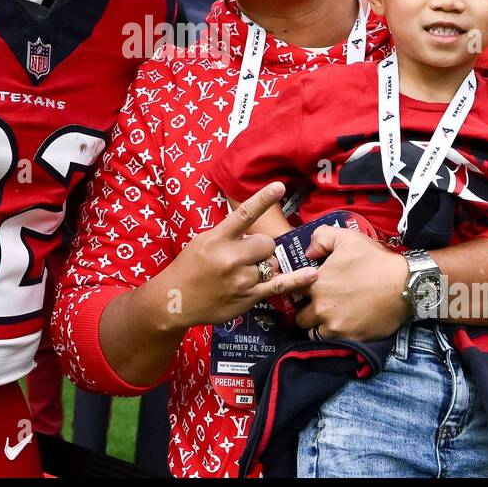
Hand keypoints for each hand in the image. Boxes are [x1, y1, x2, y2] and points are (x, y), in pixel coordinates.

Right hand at [153, 182, 319, 331]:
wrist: (175, 300)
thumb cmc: (190, 266)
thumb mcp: (203, 240)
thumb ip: (229, 233)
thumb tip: (253, 228)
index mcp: (217, 238)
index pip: (244, 214)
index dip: (263, 199)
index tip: (279, 186)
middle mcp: (230, 257)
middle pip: (267, 243)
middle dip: (262, 247)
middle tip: (246, 255)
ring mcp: (241, 279)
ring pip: (271, 263)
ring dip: (264, 265)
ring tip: (244, 273)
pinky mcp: (248, 297)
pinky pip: (279, 285)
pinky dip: (297, 279)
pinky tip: (312, 273)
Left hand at [295, 227, 409, 340]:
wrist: (406, 284)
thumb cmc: (375, 260)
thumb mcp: (347, 238)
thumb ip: (321, 238)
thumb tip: (308, 252)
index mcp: (316, 284)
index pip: (292, 291)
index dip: (296, 290)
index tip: (304, 291)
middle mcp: (321, 308)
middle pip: (300, 317)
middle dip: (306, 311)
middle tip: (318, 306)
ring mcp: (335, 326)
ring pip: (313, 333)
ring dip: (318, 327)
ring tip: (329, 318)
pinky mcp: (350, 339)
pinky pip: (332, 343)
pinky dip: (334, 337)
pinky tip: (343, 326)